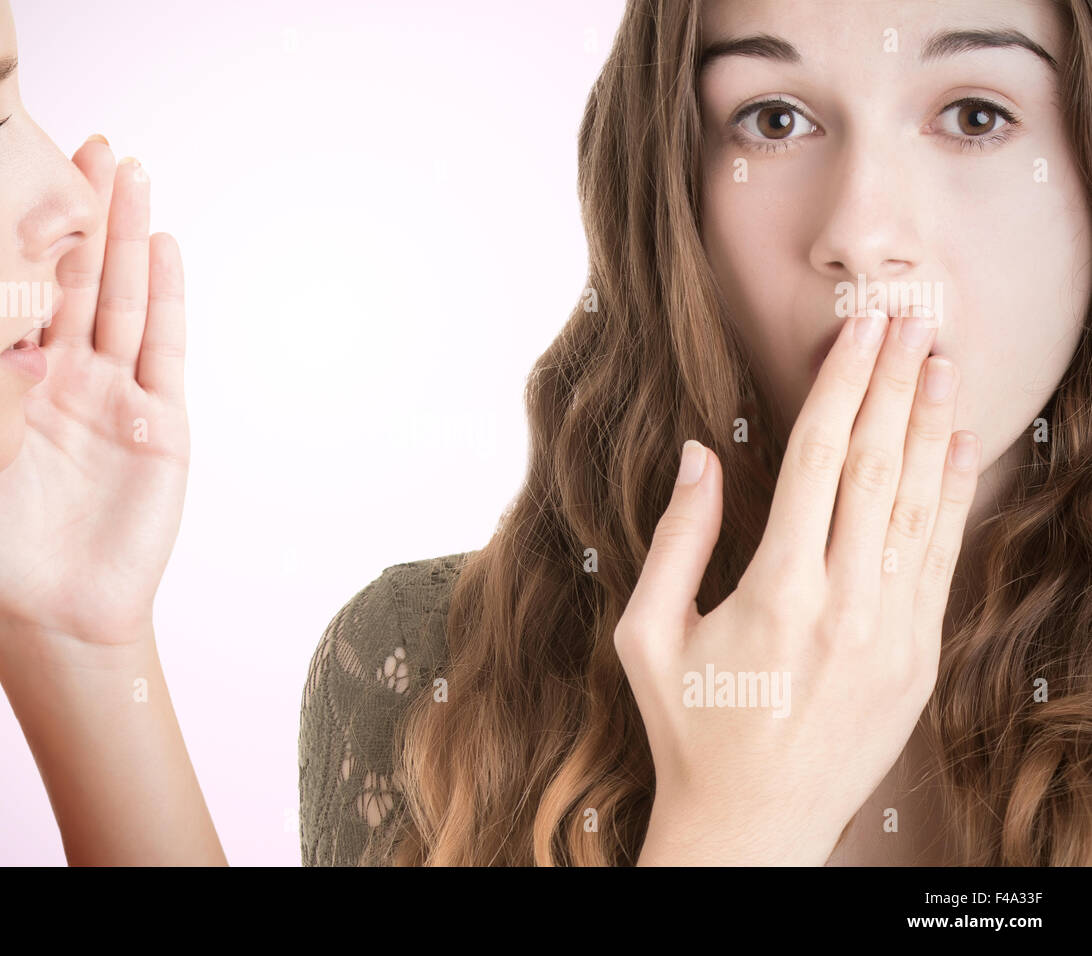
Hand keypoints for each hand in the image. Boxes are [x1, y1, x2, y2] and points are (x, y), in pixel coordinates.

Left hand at [0, 140, 188, 644]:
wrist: (51, 608)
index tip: (24, 170)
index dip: (27, 230)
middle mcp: (67, 375)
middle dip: (86, 213)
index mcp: (12, 379)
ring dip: (131, 237)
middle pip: (80, 278)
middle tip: (91, 147)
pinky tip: (166, 248)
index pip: (22, 288)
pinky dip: (167, 297)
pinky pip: (165, 348)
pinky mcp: (160, 420)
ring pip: (125, 299)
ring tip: (133, 174)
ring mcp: (117, 394)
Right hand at [616, 307, 979, 863]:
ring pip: (921, 506)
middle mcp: (846, 605)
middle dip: (894, 383)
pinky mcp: (917, 659)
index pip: (818, 458)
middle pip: (879, 466)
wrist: (752, 825)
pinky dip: (953, 497)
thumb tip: (697, 453)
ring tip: (942, 361)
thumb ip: (677, 538)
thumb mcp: (649, 634)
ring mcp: (893, 634)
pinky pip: (941, 559)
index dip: (841, 385)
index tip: (856, 330)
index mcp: (776, 591)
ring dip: (933, 425)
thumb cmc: (688, 728)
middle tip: (910, 318)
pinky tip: (958, 448)